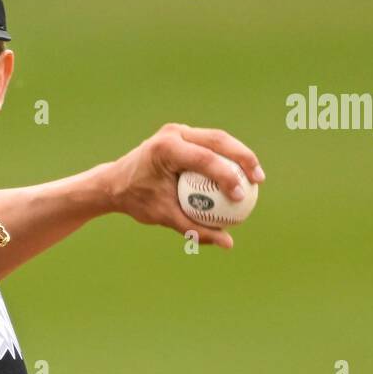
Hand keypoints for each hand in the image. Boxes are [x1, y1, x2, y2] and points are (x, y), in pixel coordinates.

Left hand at [104, 123, 265, 247]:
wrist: (114, 182)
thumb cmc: (137, 200)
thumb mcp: (164, 217)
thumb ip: (195, 229)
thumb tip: (228, 243)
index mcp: (165, 149)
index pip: (203, 159)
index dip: (227, 176)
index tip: (241, 196)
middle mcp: (172, 133)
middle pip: (217, 140)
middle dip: (243, 158)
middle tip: (258, 181)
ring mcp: (178, 130)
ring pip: (218, 138)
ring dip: (240, 155)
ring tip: (256, 177)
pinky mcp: (183, 134)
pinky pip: (211, 144)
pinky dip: (227, 157)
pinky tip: (242, 175)